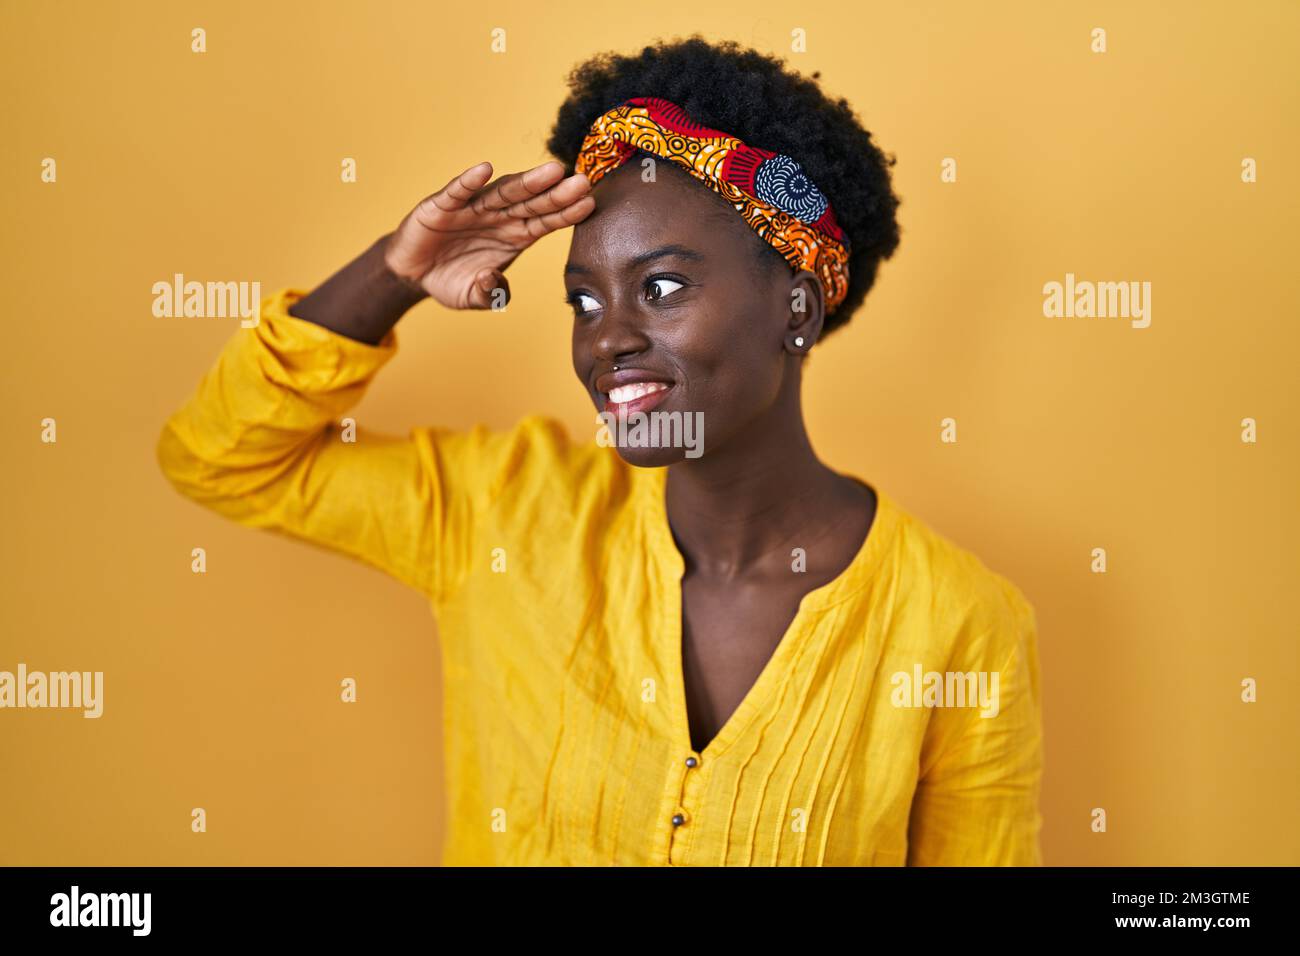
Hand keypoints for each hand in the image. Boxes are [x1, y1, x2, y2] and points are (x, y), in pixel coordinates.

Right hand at [383, 160, 594, 309]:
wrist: (412, 273)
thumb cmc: (450, 279)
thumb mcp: (473, 296)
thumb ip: (489, 293)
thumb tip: (494, 281)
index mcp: (514, 236)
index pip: (545, 222)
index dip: (566, 213)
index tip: (590, 203)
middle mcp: (498, 217)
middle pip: (532, 203)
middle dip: (557, 193)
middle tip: (582, 181)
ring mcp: (471, 209)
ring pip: (502, 193)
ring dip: (527, 182)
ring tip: (551, 171)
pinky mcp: (441, 206)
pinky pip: (457, 192)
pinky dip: (469, 181)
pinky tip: (485, 169)